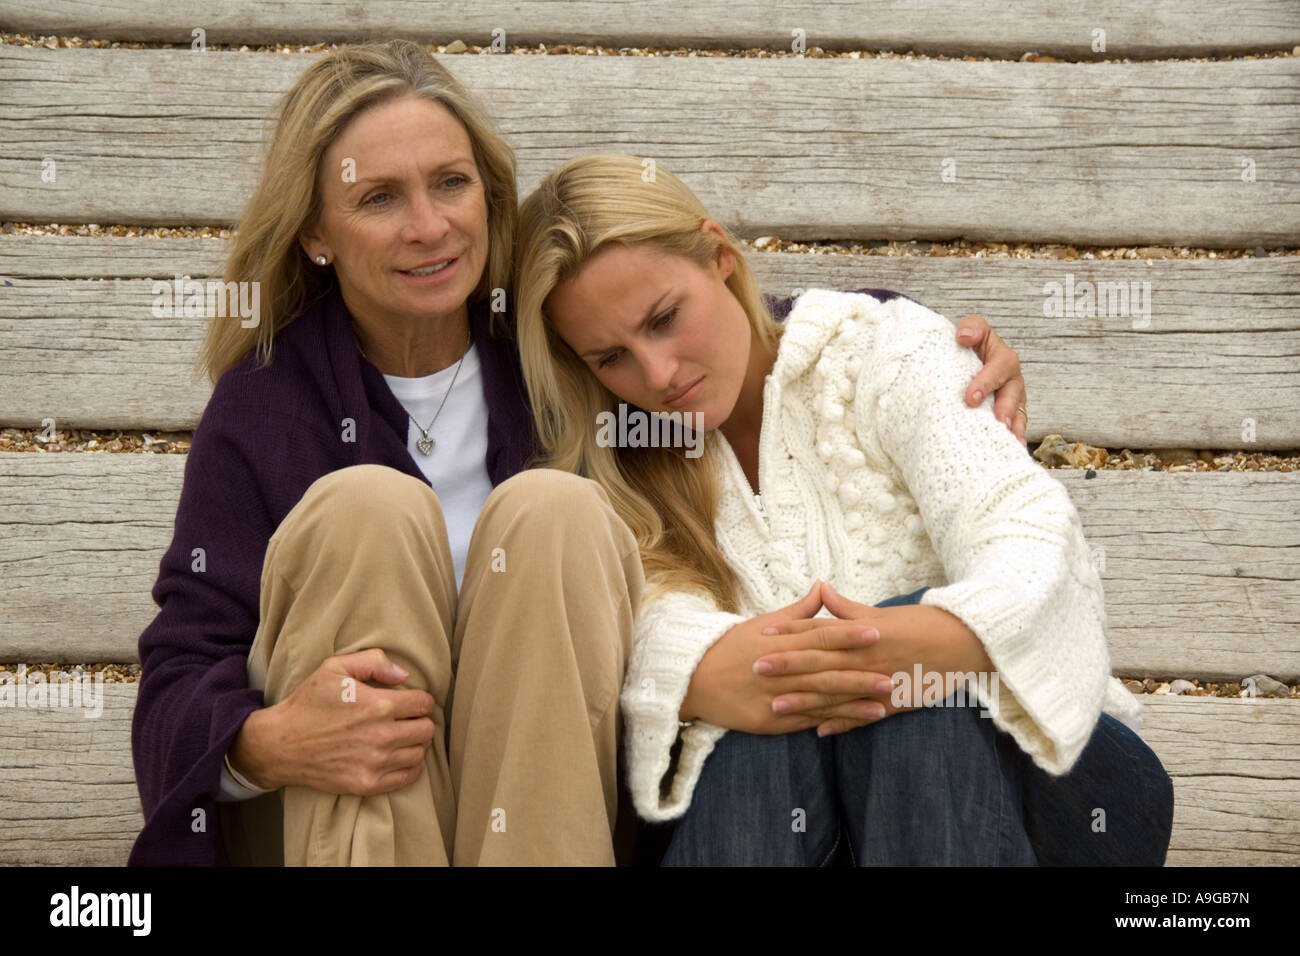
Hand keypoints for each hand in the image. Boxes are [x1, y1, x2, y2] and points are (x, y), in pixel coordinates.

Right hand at [228, 648, 436, 795]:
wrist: (279, 744)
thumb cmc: (308, 702)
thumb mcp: (334, 667)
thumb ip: (373, 661)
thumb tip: (404, 675)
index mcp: (378, 705)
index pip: (424, 704)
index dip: (420, 700)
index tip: (410, 701)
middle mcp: (381, 735)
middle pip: (427, 730)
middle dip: (420, 721)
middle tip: (407, 719)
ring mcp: (374, 762)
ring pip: (420, 753)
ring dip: (415, 744)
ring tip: (401, 737)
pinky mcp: (366, 783)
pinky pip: (407, 777)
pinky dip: (410, 767)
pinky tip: (399, 756)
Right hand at [679, 583, 895, 734]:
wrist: (691, 680)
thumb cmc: (729, 648)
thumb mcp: (759, 624)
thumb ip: (796, 612)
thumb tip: (822, 587)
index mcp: (776, 642)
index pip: (817, 637)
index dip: (847, 635)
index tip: (875, 632)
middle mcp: (777, 670)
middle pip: (824, 671)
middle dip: (859, 673)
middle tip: (892, 673)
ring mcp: (773, 697)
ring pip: (819, 700)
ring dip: (852, 702)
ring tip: (882, 703)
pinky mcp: (768, 721)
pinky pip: (804, 721)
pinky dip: (829, 722)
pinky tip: (853, 721)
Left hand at [754, 582, 994, 736]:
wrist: (965, 642)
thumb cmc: (923, 623)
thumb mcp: (884, 613)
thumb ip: (848, 608)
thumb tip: (820, 589)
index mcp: (863, 633)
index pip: (819, 631)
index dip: (789, 632)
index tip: (762, 634)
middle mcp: (868, 657)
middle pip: (821, 662)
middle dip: (787, 666)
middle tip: (755, 668)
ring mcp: (880, 682)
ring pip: (837, 693)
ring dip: (806, 700)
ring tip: (776, 705)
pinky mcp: (894, 703)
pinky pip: (863, 716)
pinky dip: (842, 723)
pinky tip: (819, 731)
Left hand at [954, 314, 1027, 445]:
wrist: (963, 361)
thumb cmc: (966, 348)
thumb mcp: (969, 331)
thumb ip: (970, 328)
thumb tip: (964, 336)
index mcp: (1000, 355)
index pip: (998, 363)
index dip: (986, 380)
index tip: (971, 397)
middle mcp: (1010, 375)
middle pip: (1012, 391)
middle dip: (1004, 407)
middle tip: (997, 420)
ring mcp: (1013, 394)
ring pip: (1018, 410)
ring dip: (1014, 424)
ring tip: (1008, 438)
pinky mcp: (1011, 411)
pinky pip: (1018, 424)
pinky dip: (1016, 436)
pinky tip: (1013, 448)